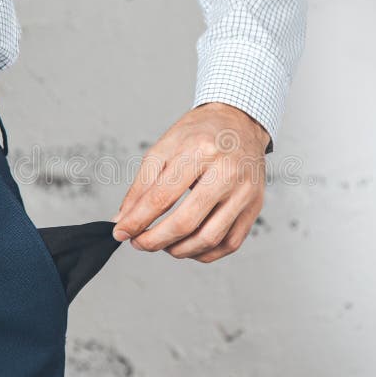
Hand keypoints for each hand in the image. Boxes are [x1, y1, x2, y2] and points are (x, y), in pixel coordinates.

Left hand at [111, 102, 269, 262]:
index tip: (121, 233)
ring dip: (179, 250)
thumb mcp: (164, 148)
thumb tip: (123, 221)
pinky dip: (204, 253)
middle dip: (155, 241)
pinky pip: (229, 243)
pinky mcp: (255, 207)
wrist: (239, 123)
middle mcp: (227, 172)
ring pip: (209, 238)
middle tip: (138, 243)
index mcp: (200, 151)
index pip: (162, 197)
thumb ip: (141, 186)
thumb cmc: (200, 134)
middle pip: (186, 222)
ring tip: (163, 244)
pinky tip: (188, 245)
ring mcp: (245, 192)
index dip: (137, 220)